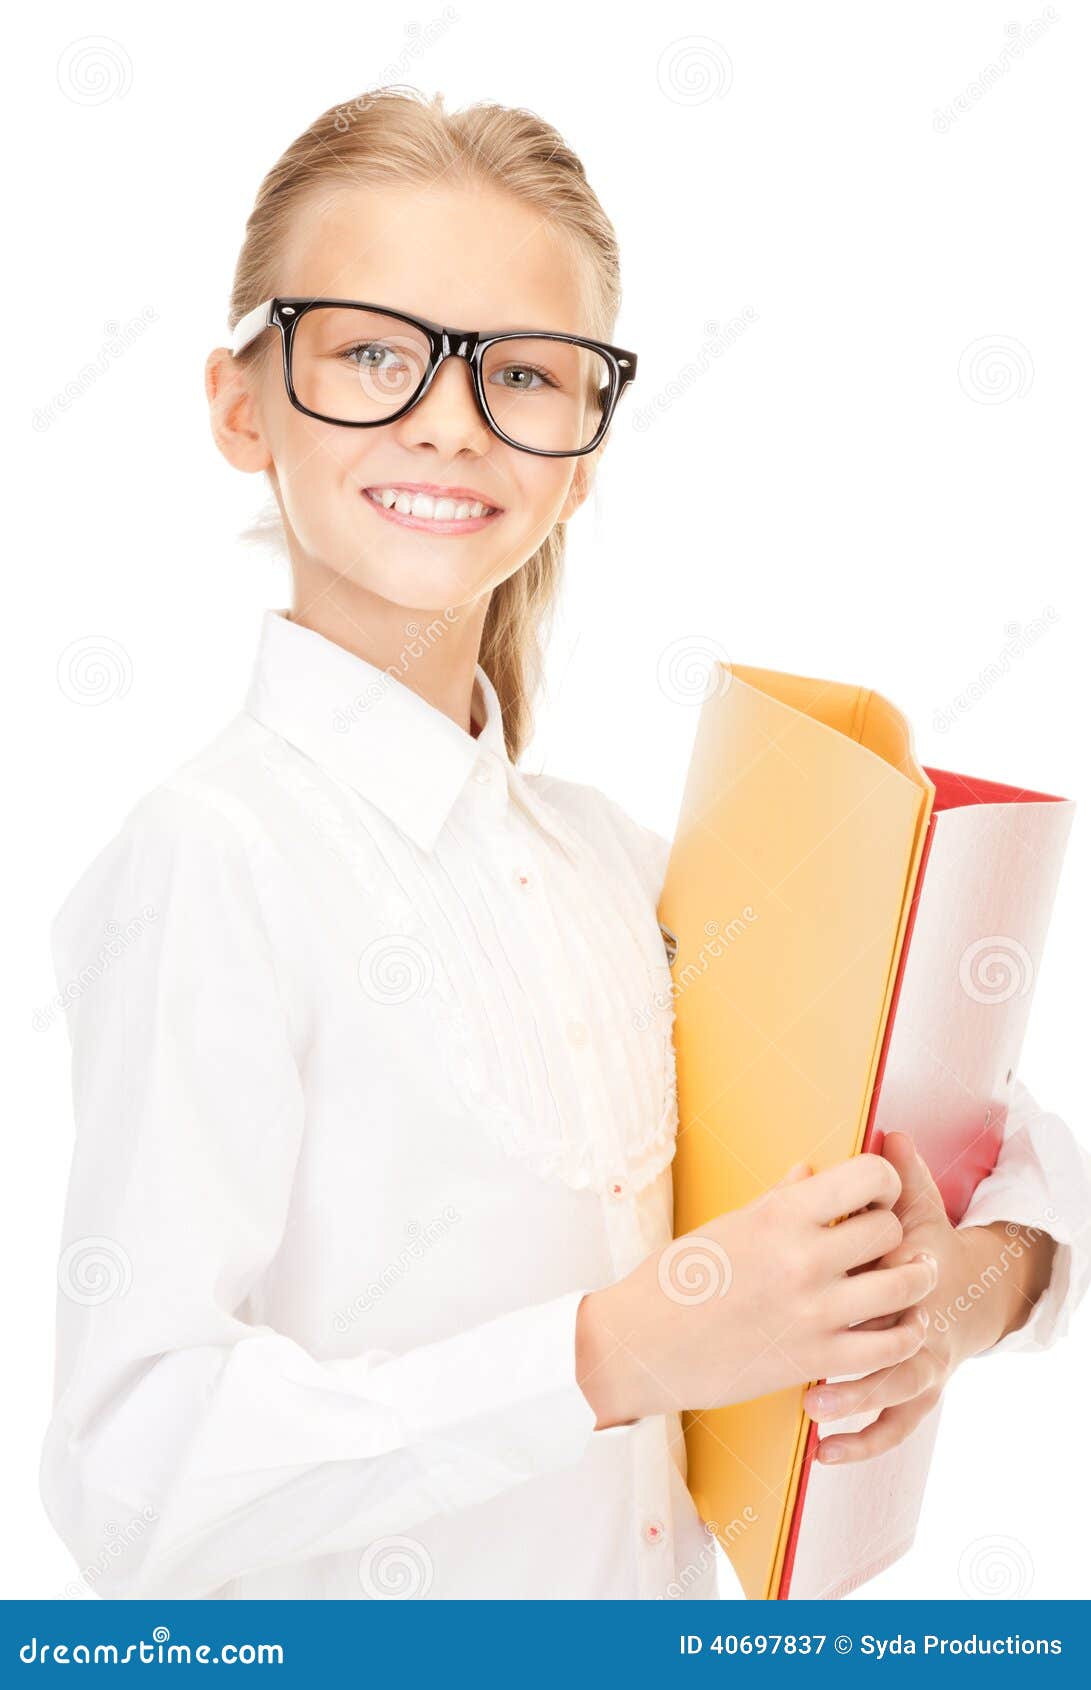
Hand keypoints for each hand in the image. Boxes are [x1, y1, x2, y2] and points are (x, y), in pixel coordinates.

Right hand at [576, 1151, 936, 1427]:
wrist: (642, 1343)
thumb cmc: (677, 1277)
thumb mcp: (729, 1225)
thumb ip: (780, 1199)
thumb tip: (810, 1171)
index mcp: (781, 1214)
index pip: (869, 1177)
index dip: (882, 1183)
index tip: (873, 1195)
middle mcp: (804, 1257)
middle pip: (890, 1229)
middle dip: (891, 1232)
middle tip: (880, 1243)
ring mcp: (813, 1311)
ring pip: (904, 1285)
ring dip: (911, 1280)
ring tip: (907, 1278)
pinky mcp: (815, 1360)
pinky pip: (888, 1347)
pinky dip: (903, 1335)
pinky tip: (899, 1327)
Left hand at [803, 1131, 985, 1464]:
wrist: (972, 1294)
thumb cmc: (921, 1246)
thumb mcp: (916, 1209)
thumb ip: (898, 1177)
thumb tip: (890, 1131)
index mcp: (912, 1264)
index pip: (892, 1267)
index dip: (859, 1271)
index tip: (807, 1272)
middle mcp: (920, 1313)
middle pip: (895, 1329)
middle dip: (855, 1340)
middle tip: (801, 1342)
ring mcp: (922, 1357)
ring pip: (896, 1384)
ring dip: (855, 1398)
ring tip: (810, 1407)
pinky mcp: (917, 1390)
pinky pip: (894, 1425)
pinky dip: (861, 1441)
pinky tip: (823, 1452)